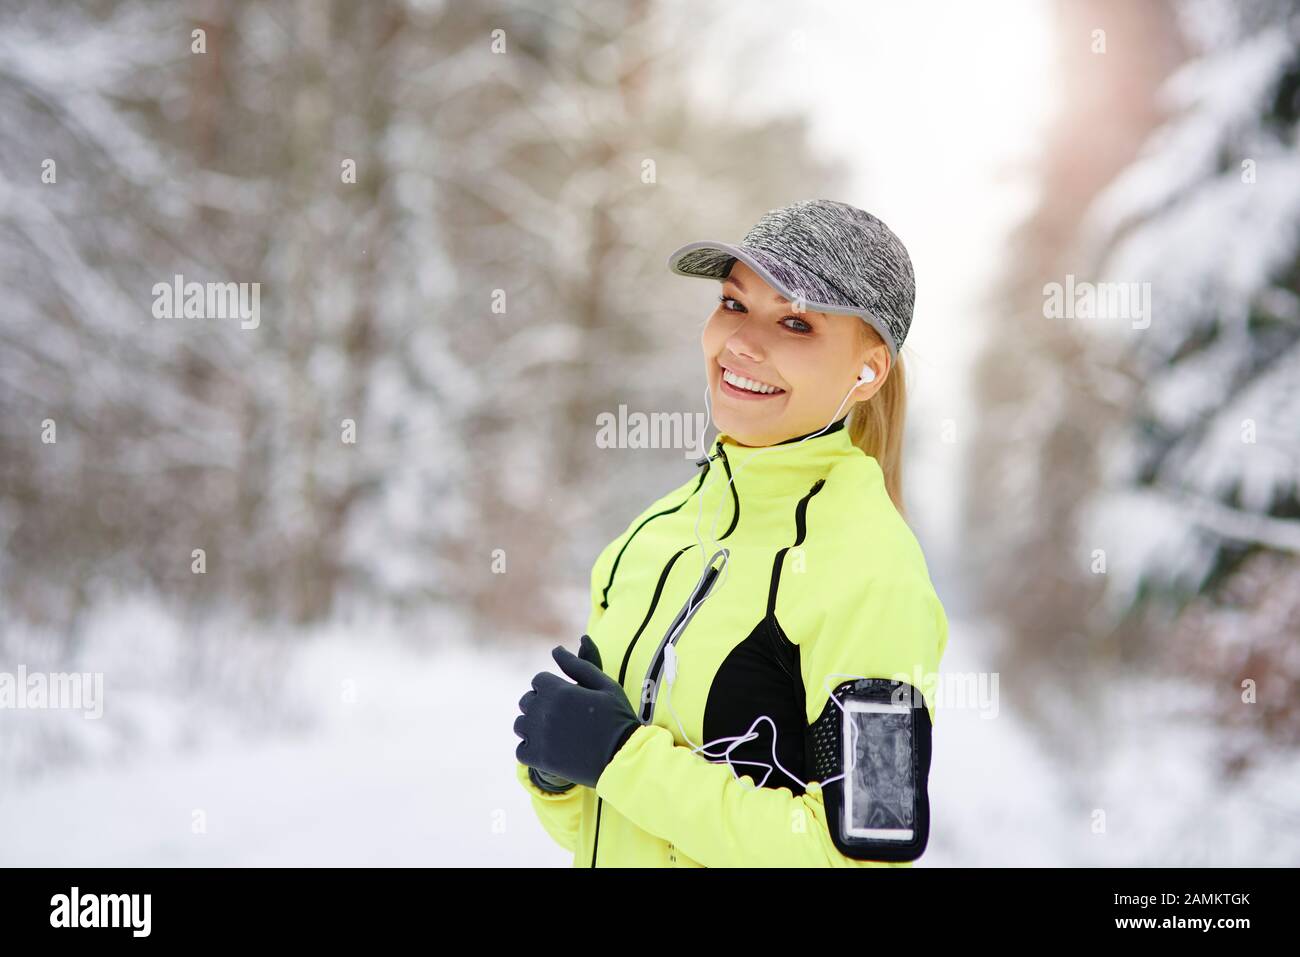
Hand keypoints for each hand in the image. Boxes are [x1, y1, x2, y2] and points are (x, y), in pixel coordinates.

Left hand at [514, 634, 640, 788]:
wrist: (623, 758)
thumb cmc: (617, 718)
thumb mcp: (604, 685)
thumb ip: (577, 665)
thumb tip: (555, 649)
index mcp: (560, 691)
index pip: (538, 680)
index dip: (553, 688)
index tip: (568, 700)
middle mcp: (545, 711)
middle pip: (526, 701)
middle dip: (542, 705)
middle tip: (564, 718)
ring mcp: (540, 736)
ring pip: (521, 724)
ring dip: (534, 727)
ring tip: (557, 734)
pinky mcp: (539, 758)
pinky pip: (521, 750)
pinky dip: (532, 750)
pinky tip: (551, 750)